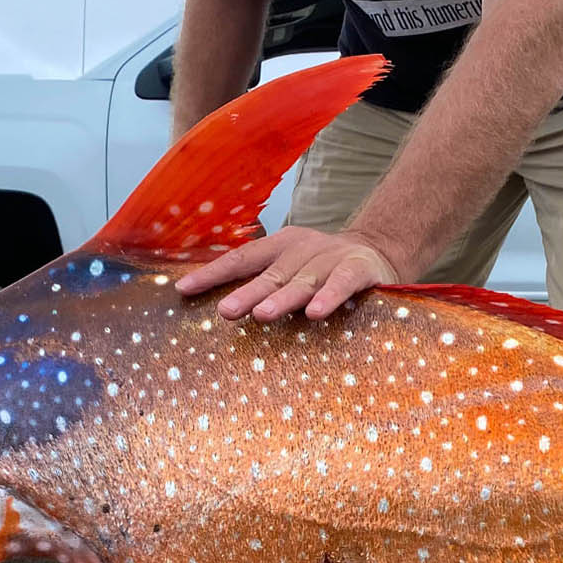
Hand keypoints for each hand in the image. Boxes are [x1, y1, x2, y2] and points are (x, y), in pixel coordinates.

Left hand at [175, 226, 401, 320]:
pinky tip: (315, 313)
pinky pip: (341, 283)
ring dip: (282, 299)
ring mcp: (330, 257)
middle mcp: (302, 248)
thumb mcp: (290, 268)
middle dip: (246, 292)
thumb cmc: (322, 269)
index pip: (241, 259)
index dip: (213, 274)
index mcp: (279, 246)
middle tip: (225, 312)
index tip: (184, 290)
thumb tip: (217, 306)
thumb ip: (262, 282)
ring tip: (262, 316)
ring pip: (303, 281)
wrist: (378, 250)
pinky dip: (329, 296)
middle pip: (270, 274)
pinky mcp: (358, 268)